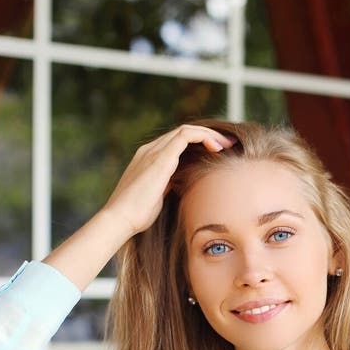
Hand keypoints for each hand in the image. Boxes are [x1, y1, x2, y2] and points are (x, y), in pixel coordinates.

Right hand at [100, 124, 235, 238]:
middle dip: (208, 136)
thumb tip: (184, 187)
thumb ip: (169, 187)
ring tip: (226, 144)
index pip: (177, 143)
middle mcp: (150, 150)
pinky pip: (186, 136)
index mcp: (149, 159)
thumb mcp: (158, 197)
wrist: (121, 218)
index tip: (217, 153)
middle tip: (228, 145)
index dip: (198, 145)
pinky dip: (203, 137)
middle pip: (183, 134)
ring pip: (186, 131)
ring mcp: (153, 151)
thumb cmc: (138, 216)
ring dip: (209, 135)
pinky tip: (216, 148)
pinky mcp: (160, 157)